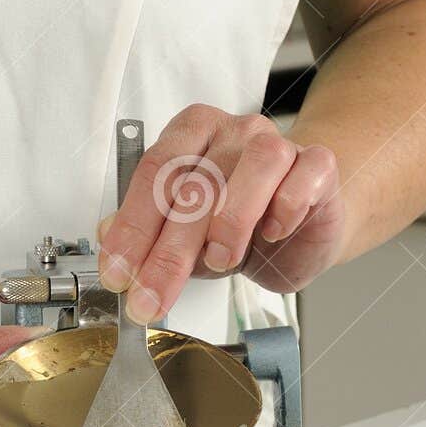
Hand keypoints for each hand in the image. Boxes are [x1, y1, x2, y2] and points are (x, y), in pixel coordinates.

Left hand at [97, 105, 343, 320]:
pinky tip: (273, 232)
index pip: (155, 174)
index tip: (118, 273)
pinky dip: (287, 206)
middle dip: (167, 250)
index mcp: (192, 134)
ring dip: (231, 220)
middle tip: (151, 295)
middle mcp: (234, 131)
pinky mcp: (318, 165)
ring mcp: (279, 143)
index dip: (132, 227)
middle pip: (196, 183)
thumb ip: (151, 232)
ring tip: (221, 260)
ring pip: (255, 165)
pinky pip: (304, 175)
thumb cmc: (243, 225)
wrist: (304, 227)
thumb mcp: (187, 234)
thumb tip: (107, 237)